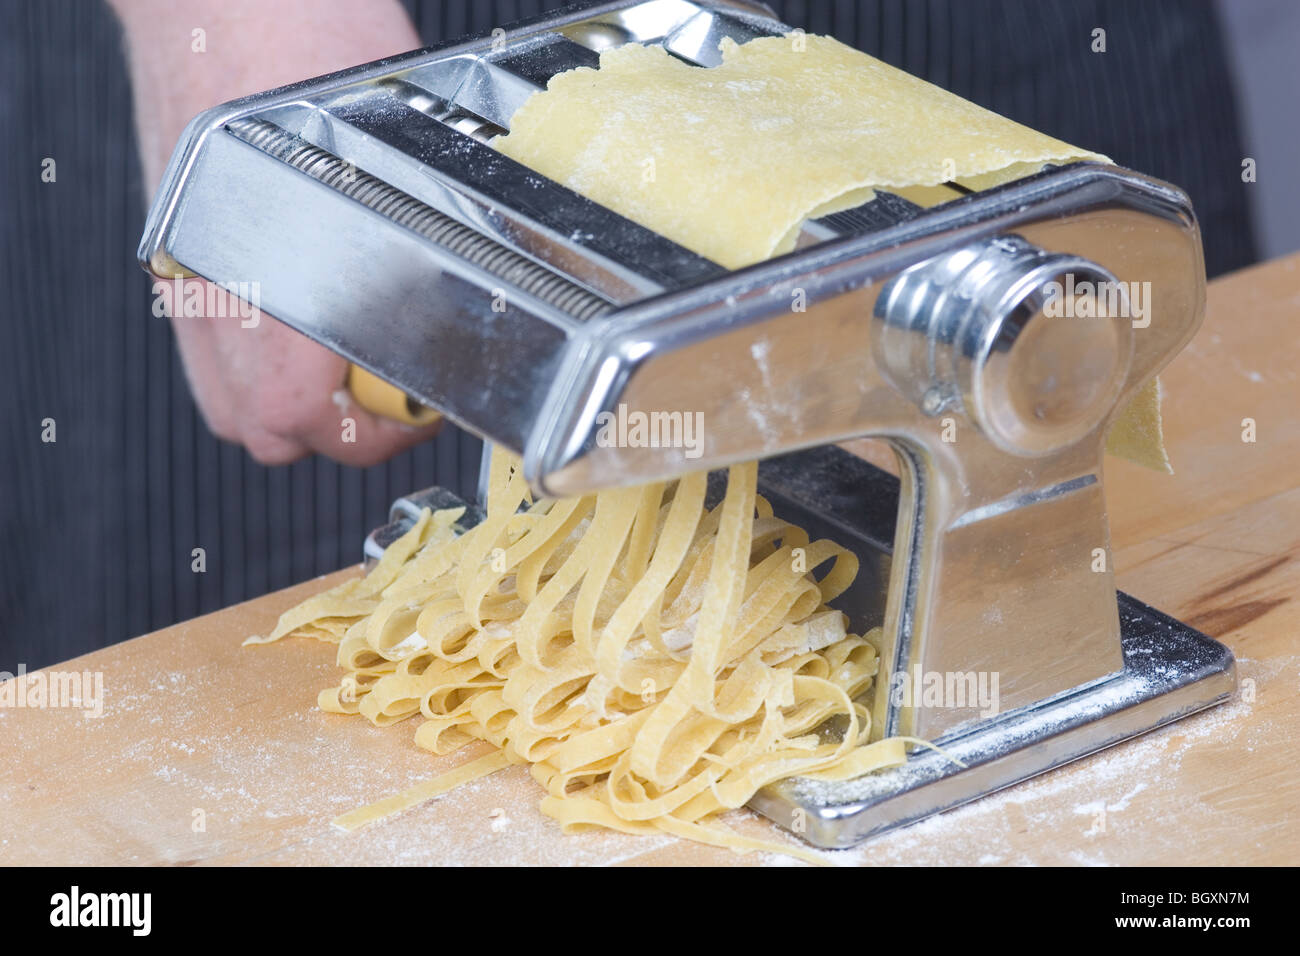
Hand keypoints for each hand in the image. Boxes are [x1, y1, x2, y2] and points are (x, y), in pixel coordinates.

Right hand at [110, 0, 438, 464]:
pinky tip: (298, 317)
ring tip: (348, 358)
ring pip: (226, 396)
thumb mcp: (395, 144)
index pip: (298, 414)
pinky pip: (204, 340)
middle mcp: (210, 278)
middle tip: (389, 388)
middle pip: (258, 426)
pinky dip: (253, 353)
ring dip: (290, 401)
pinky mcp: (171, 247)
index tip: (416, 413)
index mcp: (269, 264)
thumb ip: (417, 246)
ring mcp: (182, 266)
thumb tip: (463, 313)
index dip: (370, 434)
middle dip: (334, 428)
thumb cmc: (304, 38)